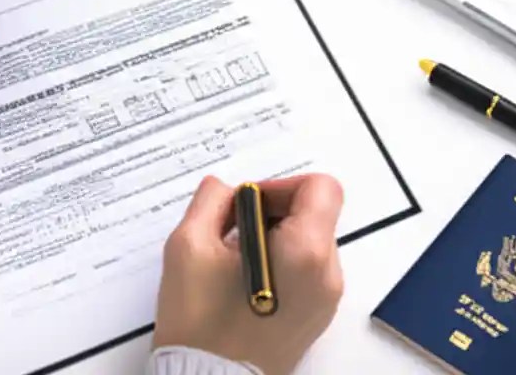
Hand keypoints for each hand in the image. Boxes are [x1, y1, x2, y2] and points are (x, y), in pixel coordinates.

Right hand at [153, 174, 344, 374]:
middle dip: (271, 212)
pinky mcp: (315, 317)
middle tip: (230, 231)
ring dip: (273, 238)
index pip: (320, 188)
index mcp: (305, 252)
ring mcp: (325, 300)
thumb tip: (224, 191)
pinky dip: (279, 264)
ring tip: (232, 260)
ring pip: (309, 242)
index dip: (281, 185)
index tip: (248, 204)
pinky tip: (243, 281)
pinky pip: (306, 271)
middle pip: (314, 214)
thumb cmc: (202, 329)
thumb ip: (211, 202)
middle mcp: (326, 275)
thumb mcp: (189, 247)